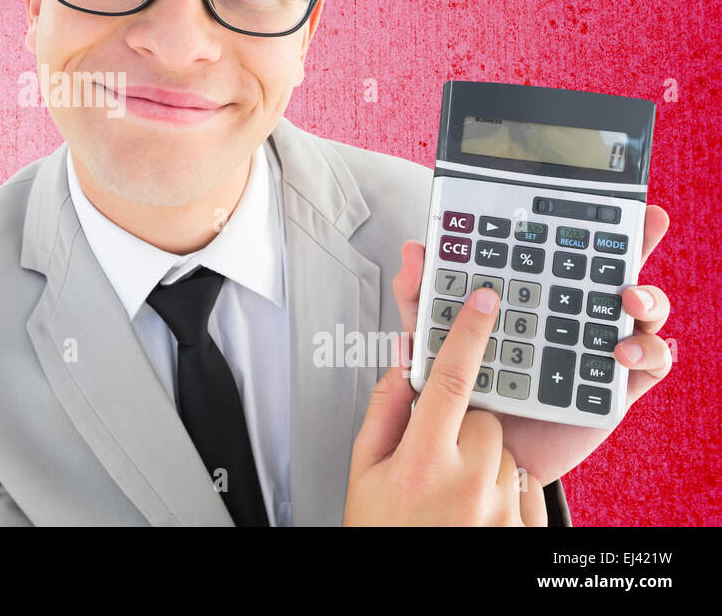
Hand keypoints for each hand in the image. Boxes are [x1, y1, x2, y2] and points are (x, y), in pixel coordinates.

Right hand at [345, 286, 545, 524]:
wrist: (408, 596)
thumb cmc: (380, 534)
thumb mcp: (363, 471)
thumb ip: (384, 412)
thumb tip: (402, 368)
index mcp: (423, 460)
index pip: (453, 380)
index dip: (470, 334)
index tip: (486, 302)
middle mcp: (468, 483)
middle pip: (483, 418)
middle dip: (463, 426)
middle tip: (437, 457)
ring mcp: (501, 510)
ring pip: (504, 452)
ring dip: (483, 462)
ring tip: (451, 495)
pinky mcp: (523, 530)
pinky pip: (523, 486)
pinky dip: (503, 491)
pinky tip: (473, 510)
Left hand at [393, 205, 672, 484]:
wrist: (475, 458)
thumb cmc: (457, 389)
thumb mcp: (430, 339)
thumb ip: (420, 298)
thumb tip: (413, 250)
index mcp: (534, 293)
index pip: (564, 248)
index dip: (585, 219)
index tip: (600, 198)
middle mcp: (572, 314)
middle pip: (614, 268)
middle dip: (636, 241)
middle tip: (647, 222)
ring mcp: (596, 347)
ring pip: (642, 311)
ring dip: (645, 295)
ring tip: (629, 296)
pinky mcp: (611, 387)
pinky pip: (649, 364)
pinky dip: (647, 350)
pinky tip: (622, 350)